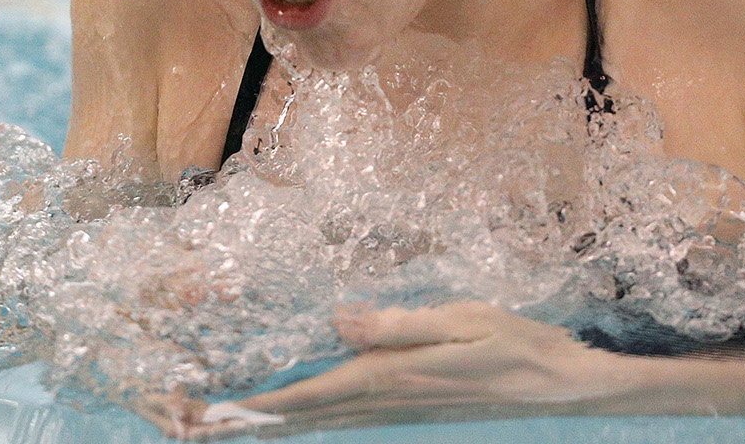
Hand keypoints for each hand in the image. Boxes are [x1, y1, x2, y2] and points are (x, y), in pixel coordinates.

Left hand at [164, 301, 629, 439]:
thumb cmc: (517, 345)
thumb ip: (396, 324)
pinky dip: (303, 416)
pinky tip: (288, 413)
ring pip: (317, 421)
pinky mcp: (408, 406)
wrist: (561, 385)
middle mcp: (384, 400)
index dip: (251, 407)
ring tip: (217, 423)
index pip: (306, 396)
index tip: (203, 414)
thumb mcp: (461, 321)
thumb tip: (337, 319)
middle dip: (242, 422)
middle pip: (300, 417)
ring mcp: (397, 408)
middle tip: (183, 424)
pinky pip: (341, 416)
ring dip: (266, 422)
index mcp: (389, 377)